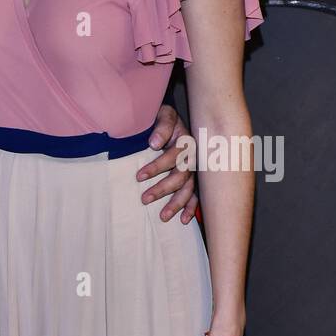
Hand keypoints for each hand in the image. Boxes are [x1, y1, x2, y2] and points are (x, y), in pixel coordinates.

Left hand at [136, 103, 197, 223]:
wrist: (176, 118)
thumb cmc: (167, 118)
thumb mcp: (165, 115)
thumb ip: (162, 127)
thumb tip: (154, 144)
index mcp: (186, 142)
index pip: (172, 157)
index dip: (156, 167)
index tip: (138, 176)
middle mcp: (192, 158)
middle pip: (180, 177)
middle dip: (163, 189)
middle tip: (144, 199)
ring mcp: (194, 169)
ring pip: (188, 189)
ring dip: (176, 203)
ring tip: (163, 216)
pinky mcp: (193, 177)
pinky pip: (196, 195)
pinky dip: (192, 208)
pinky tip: (183, 220)